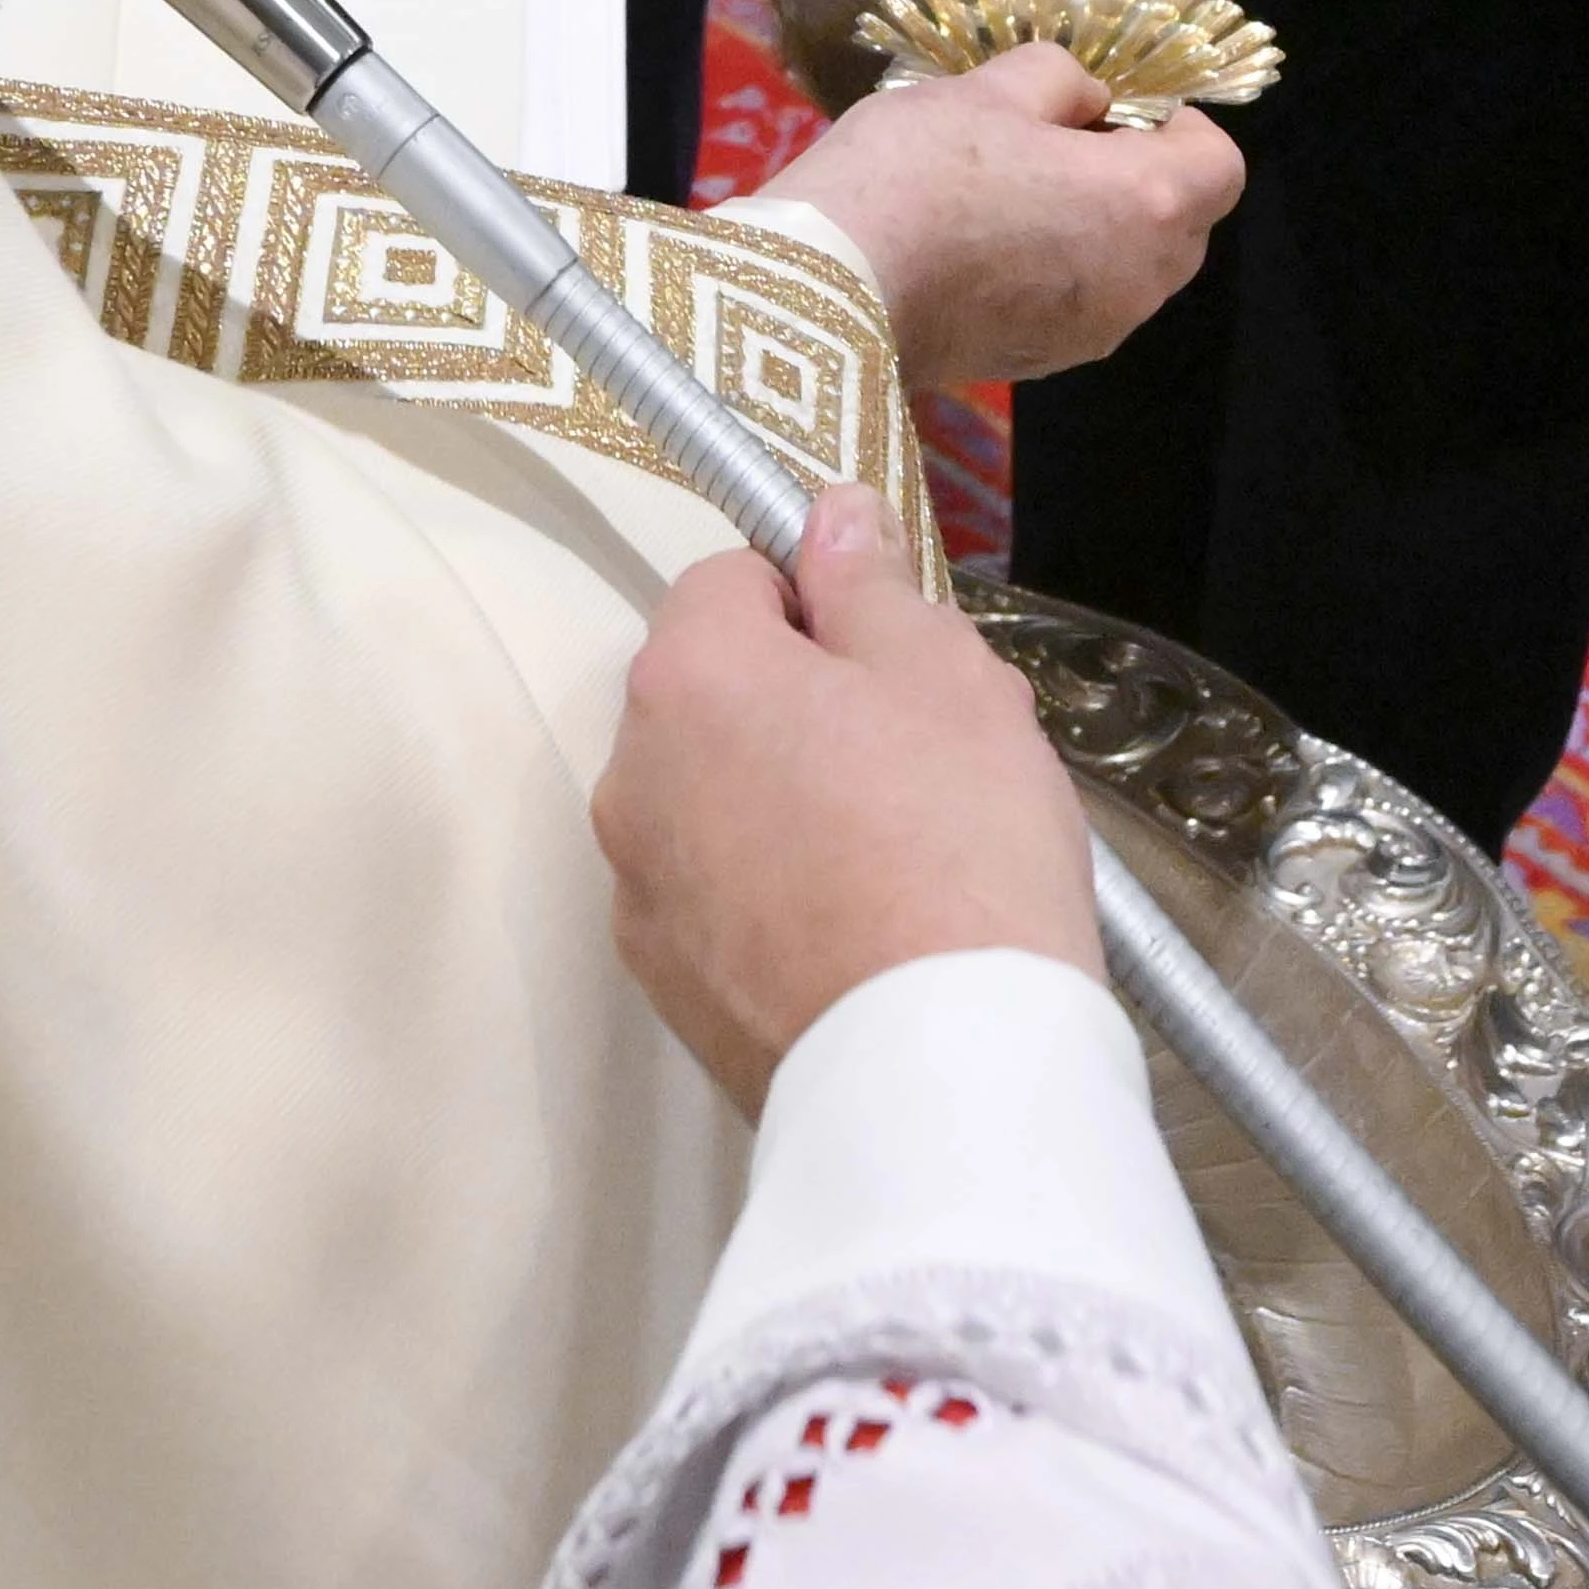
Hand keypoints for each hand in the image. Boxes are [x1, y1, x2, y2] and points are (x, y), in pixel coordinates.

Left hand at [593, 486, 1095, 1116]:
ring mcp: (640, 895)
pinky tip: (863, 931)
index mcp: (688, 679)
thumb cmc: (956, 850)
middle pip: (714, 697)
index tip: (892, 657)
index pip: (729, 580)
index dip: (817, 603)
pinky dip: (774, 899)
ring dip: (784, 804)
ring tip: (900, 858)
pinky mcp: (668, 989)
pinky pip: (719, 902)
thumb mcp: (945, 676)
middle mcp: (632, 780)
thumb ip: (871, 584)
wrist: (942, 1072)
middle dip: (802, 707)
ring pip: (715, 803)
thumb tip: (831, 517)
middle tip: (918, 760)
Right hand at [767, 45, 1236, 385]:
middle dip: (1144, 179)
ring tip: (1018, 192)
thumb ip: (1063, 80)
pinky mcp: (1043, 362)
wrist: (834, 287)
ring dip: (1101, 229)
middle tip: (1066, 142)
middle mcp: (1139, 279)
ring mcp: (1094, 332)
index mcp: (1145, 202)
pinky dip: (1060, 272)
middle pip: (1183, 224)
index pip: (1221, 165)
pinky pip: (1083, 306)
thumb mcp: (991, 88)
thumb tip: (1088, 101)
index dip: (1185, 127)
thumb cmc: (920, 171)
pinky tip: (985, 244)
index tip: (1123, 109)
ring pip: (1133, 269)